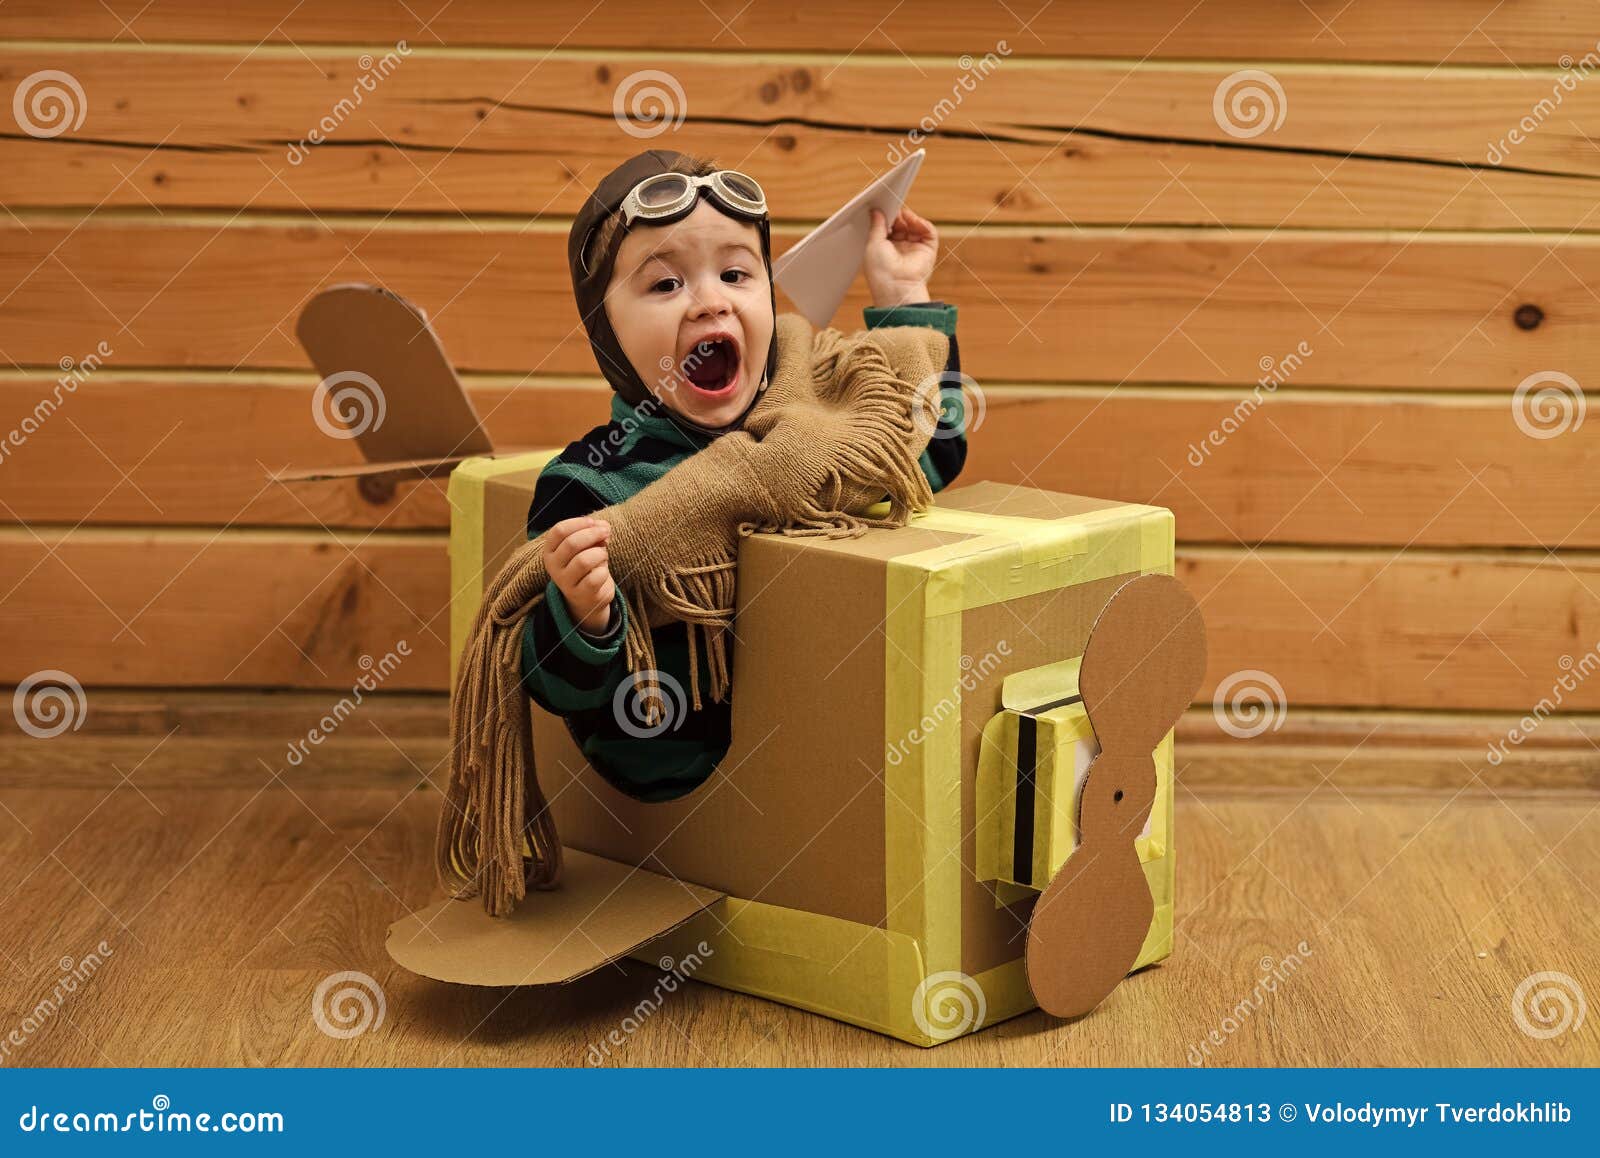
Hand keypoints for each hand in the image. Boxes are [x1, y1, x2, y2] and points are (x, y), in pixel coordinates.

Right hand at [543, 516, 615, 634]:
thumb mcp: (588, 544)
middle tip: (605, 533)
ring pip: (583, 560)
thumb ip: (594, 531)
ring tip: (603, 555)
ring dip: (599, 553)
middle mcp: (553, 566)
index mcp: (550, 550)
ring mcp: (565, 582)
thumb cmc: (587, 563)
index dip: (579, 523)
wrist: (588, 595)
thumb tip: (603, 527)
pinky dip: (604, 571)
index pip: (559, 530)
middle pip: (571, 543)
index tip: (593, 523)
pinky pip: (595, 577)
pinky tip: (602, 573)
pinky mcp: (580, 594)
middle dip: (593, 534)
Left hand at [865, 206, 936, 306]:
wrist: (897, 287)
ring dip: (908, 217)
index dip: (886, 216)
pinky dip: (921, 223)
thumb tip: (876, 211)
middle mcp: (900, 248)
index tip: (881, 205)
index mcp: (885, 249)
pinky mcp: (928, 249)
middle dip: (897, 214)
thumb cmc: (881, 271)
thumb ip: (877, 226)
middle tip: (892, 205)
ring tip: (902, 214)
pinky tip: (913, 220)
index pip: (887, 227)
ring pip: (914, 224)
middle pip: (901, 223)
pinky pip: (928, 230)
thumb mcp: (873, 244)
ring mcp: (914, 248)